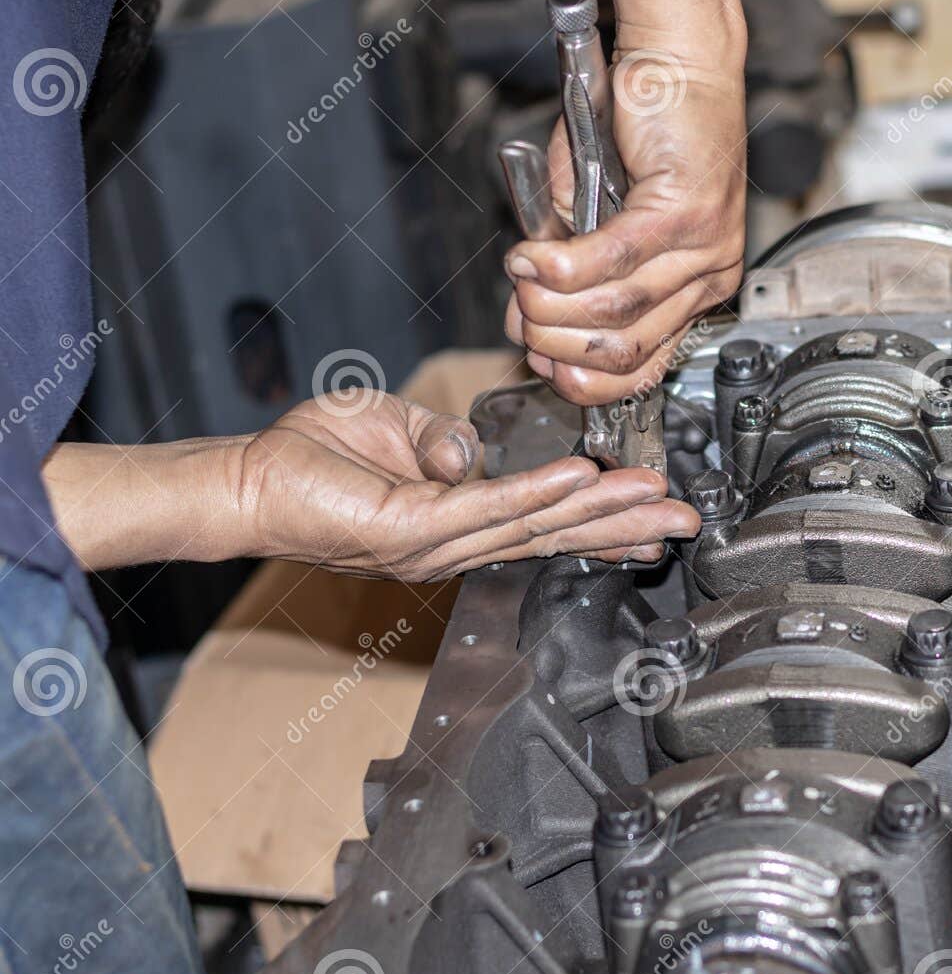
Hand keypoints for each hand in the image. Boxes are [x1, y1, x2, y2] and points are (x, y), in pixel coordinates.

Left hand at [43, 393, 700, 575]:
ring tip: (654, 499)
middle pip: (555, 536)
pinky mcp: (410, 531)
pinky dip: (538, 493)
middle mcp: (453, 545)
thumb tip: (476, 454)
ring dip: (600, 511)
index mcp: (458, 524)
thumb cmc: (311, 459)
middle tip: (685, 521)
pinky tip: (582, 481)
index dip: (600, 518)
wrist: (244, 483)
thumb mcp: (397, 428)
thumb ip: (447, 442)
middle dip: (624, 527)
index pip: (543, 524)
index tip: (653, 506)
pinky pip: (486, 507)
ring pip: (534, 525)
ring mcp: (435, 545)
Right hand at [503, 0, 747, 406]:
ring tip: (521, 286)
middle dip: (557, 346)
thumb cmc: (640, 131)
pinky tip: (533, 261)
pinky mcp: (690, 213)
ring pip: (618, 309)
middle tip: (520, 321)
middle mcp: (707, 277)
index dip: (584, 380)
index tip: (542, 368)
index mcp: (691, 291)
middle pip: (625, 348)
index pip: (643, 368)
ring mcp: (704, 249)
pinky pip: (616, 259)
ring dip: (554, 307)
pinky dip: (564, 266)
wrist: (678, 63)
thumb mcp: (591, 214)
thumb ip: (566, 270)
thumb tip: (525, 318)